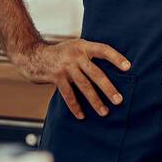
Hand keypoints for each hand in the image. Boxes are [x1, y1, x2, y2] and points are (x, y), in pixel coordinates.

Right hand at [10, 38, 129, 119]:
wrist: (32, 55)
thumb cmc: (59, 54)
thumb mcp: (74, 47)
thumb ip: (88, 55)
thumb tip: (109, 70)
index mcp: (83, 46)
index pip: (103, 50)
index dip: (116, 58)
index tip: (128, 67)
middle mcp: (75, 55)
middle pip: (96, 73)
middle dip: (108, 88)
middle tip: (119, 100)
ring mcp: (65, 66)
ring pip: (84, 86)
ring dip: (95, 101)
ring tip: (104, 112)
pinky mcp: (56, 77)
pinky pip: (68, 94)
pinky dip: (75, 106)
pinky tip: (82, 115)